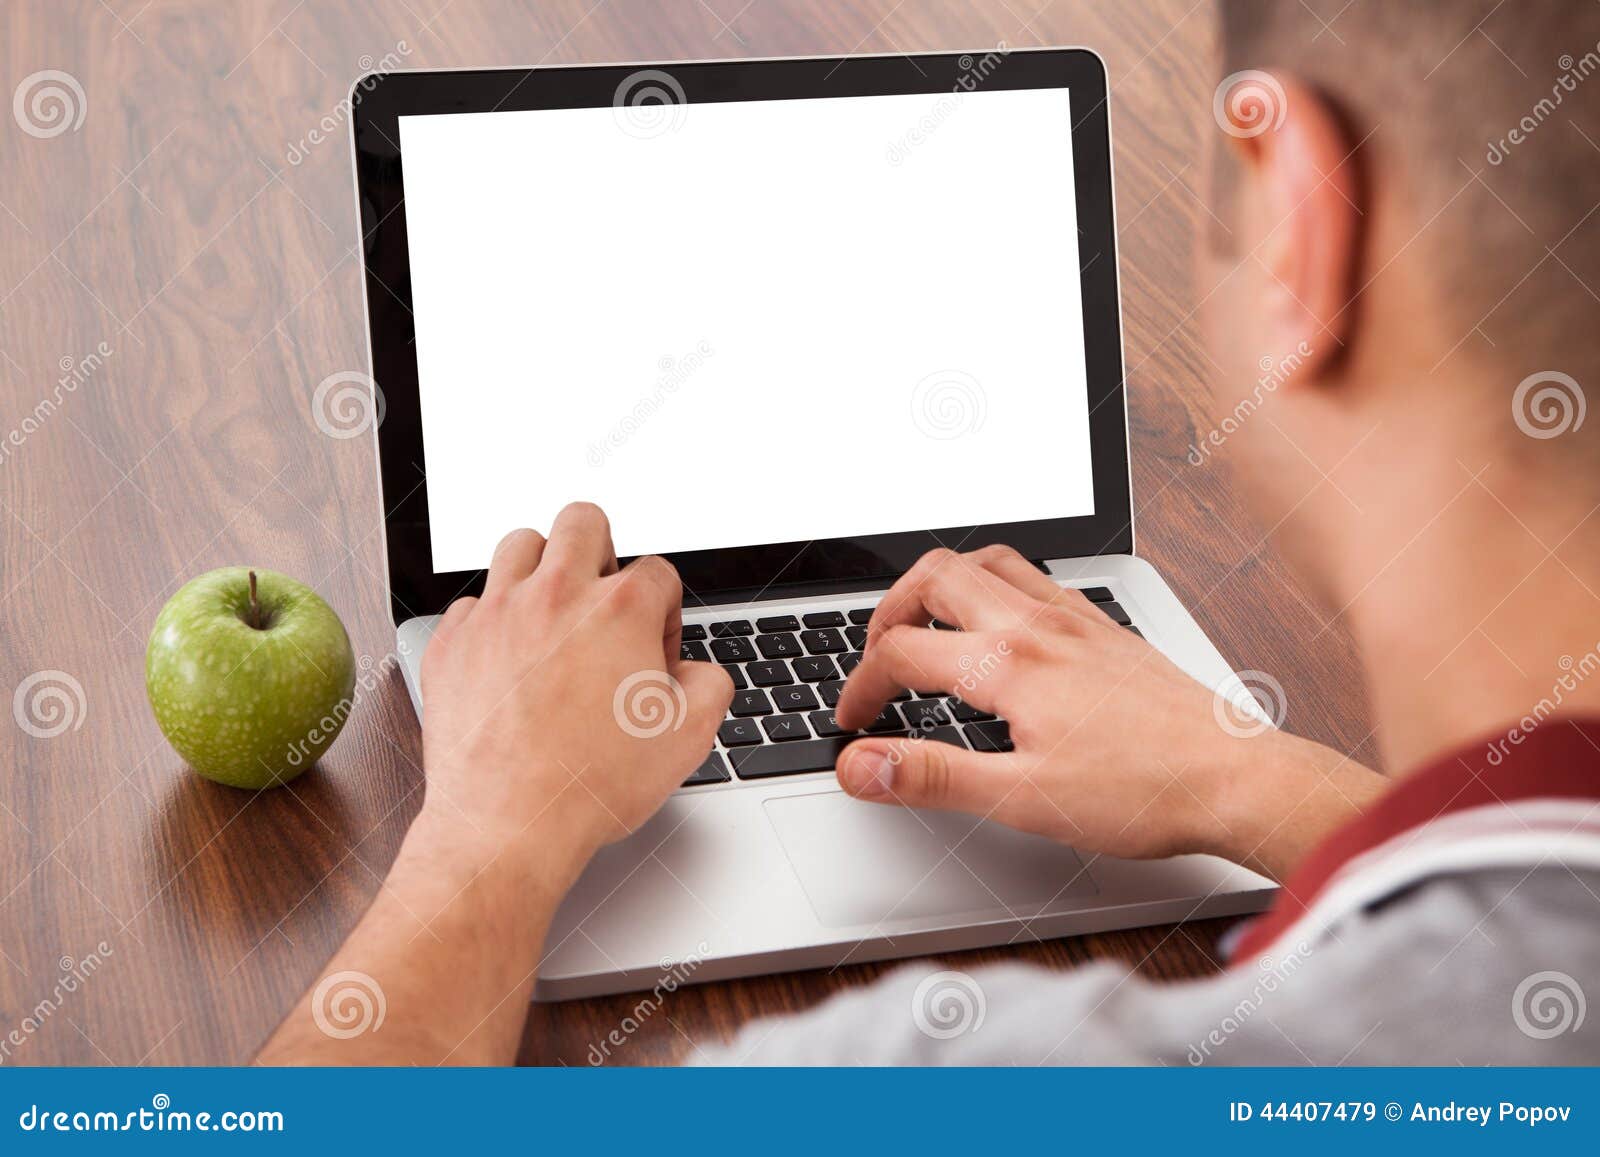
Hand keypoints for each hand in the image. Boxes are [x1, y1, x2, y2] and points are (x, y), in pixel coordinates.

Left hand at [416, 503, 731, 876]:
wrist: (509, 825)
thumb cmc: (593, 785)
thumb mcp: (690, 737)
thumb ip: (710, 682)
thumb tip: (693, 668)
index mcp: (620, 609)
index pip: (658, 571)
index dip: (665, 612)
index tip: (651, 653)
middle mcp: (556, 595)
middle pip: (583, 522)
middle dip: (603, 553)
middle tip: (602, 603)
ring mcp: (498, 614)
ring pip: (519, 544)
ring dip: (542, 569)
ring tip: (551, 614)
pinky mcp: (453, 642)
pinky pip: (473, 603)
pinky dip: (492, 622)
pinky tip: (507, 659)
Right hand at [833, 545, 1382, 878]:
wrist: (1236, 778)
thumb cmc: (1143, 792)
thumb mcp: (1022, 799)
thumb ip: (931, 777)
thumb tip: (861, 766)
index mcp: (1009, 664)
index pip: (902, 652)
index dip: (860, 687)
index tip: (853, 724)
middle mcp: (1038, 625)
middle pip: (934, 576)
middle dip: (887, 611)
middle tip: (875, 656)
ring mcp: (1075, 619)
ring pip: (986, 561)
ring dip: (939, 584)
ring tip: (923, 624)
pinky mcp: (1105, 627)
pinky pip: (1034, 575)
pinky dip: (995, 584)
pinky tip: (1002, 622)